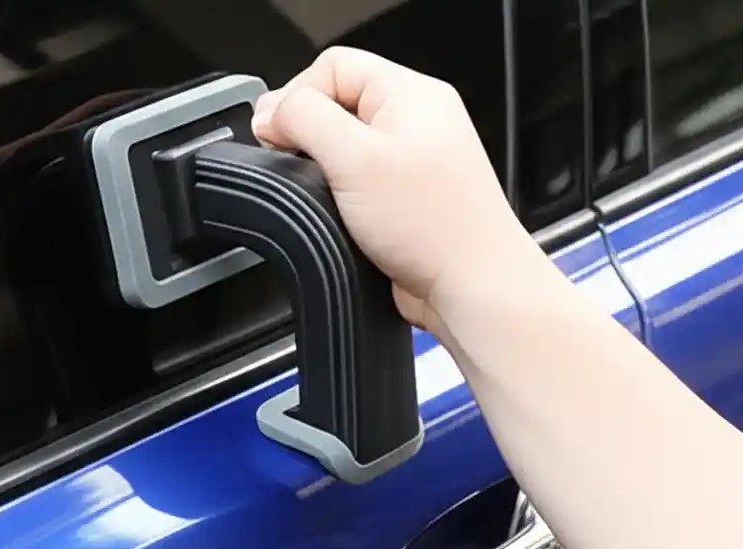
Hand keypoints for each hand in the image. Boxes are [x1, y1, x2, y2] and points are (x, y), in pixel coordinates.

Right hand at [251, 47, 556, 331]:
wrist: (470, 288)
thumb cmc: (436, 227)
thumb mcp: (354, 158)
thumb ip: (305, 119)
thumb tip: (272, 111)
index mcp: (411, 93)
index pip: (333, 66)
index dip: (296, 95)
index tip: (276, 134)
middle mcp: (415, 121)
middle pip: (336, 104)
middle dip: (308, 134)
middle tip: (299, 167)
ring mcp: (412, 160)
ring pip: (343, 146)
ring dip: (323, 171)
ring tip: (327, 196)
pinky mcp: (404, 198)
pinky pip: (357, 181)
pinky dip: (340, 196)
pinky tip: (342, 215)